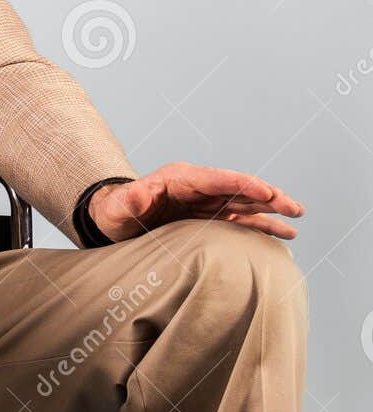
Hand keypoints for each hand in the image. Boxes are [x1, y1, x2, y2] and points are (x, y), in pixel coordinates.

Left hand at [87, 161, 304, 244]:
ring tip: (297, 215)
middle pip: (237, 188)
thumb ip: (130, 199)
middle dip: (265, 195)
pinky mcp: (209, 219)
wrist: (115, 221)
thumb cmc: (115, 213)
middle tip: (292, 206)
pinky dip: (263, 224)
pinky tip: (285, 233)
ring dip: (271, 208)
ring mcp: (206, 203)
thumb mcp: (118, 207)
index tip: (265, 191)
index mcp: (179, 179)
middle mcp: (198, 188)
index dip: (241, 184)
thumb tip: (141, 190)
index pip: (216, 179)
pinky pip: (242, 219)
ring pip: (245, 203)